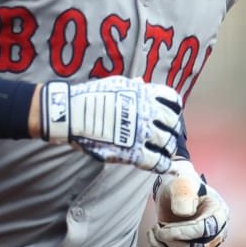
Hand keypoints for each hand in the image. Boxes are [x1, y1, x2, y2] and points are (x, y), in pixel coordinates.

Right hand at [39, 77, 183, 173]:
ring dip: (167, 147)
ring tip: (163, 150)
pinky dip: (163, 164)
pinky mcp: (133, 152)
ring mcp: (141, 133)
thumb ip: (133, 86)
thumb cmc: (91, 96)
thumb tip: (141, 82)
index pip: (173, 101)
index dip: (174, 110)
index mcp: (145, 94)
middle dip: (171, 131)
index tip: (170, 116)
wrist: (71, 114)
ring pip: (168, 143)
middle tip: (166, 136)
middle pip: (173, 124)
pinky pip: (158, 161)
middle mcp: (147, 112)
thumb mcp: (115, 84)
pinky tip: (162, 164)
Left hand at [147, 159, 228, 246]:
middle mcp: (217, 235)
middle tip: (154, 229)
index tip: (162, 229)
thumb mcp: (181, 183)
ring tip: (152, 235)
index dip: (181, 233)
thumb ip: (184, 194)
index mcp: (219, 214)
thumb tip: (185, 213)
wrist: (175, 194)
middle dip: (171, 242)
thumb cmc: (180, 186)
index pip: (204, 231)